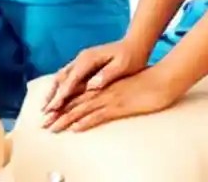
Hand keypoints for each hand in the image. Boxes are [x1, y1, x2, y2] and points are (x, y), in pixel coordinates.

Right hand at [41, 38, 149, 114]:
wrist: (134, 44)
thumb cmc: (131, 56)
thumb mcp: (123, 65)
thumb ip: (107, 74)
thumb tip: (92, 85)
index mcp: (89, 59)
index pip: (71, 80)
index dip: (62, 95)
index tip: (53, 109)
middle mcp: (81, 59)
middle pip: (61, 79)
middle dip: (52, 96)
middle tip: (44, 114)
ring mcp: (80, 60)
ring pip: (61, 77)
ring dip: (52, 92)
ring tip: (45, 108)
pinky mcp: (83, 64)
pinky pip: (66, 76)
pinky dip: (58, 88)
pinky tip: (55, 97)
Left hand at [44, 66, 184, 132]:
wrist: (163, 78)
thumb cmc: (148, 82)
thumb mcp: (126, 85)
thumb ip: (113, 89)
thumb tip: (103, 96)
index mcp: (103, 85)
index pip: (78, 94)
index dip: (63, 103)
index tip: (50, 112)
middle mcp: (103, 90)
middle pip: (75, 102)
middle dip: (58, 112)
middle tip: (44, 123)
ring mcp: (110, 98)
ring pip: (82, 109)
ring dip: (66, 119)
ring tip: (52, 128)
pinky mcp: (119, 106)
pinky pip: (99, 114)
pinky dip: (85, 121)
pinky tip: (75, 127)